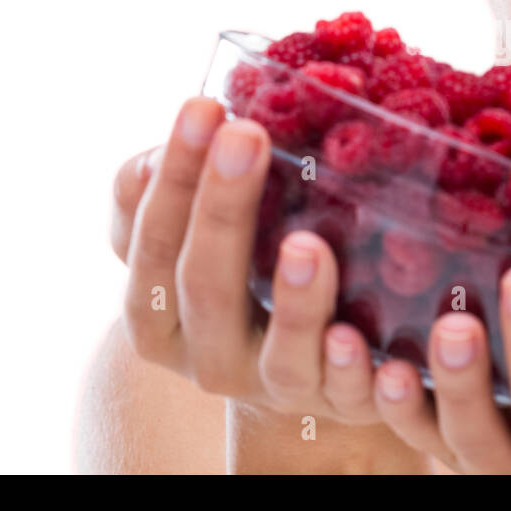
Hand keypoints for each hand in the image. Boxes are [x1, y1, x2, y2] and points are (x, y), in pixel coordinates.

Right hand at [110, 96, 386, 424]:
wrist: (293, 359)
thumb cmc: (237, 265)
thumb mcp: (192, 229)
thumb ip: (171, 185)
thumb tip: (179, 133)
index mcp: (156, 310)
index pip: (153, 241)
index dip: (175, 177)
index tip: (201, 107)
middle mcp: (206, 356)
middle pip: (207, 287)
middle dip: (224, 208)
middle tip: (246, 134)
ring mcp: (274, 384)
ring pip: (281, 354)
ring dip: (294, 301)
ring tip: (306, 244)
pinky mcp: (336, 403)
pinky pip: (347, 394)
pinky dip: (352, 369)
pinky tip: (357, 335)